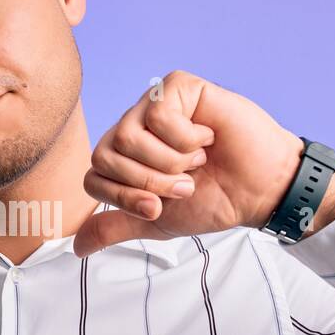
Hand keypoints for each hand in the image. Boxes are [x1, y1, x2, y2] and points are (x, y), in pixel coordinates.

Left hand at [74, 70, 305, 256]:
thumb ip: (115, 228)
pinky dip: (186, 138)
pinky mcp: (176, 86)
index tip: (159, 207)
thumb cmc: (213, 199)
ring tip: (196, 161)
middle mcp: (132, 126)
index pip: (94, 176)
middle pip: (105, 156)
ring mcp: (152, 104)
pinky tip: (207, 136)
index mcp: (123, 156)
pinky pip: (159, 115)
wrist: (258, 190)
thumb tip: (76, 249)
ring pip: (128, 137)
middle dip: (148, 182)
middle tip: (184, 184)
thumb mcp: (156, 222)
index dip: (124, 198)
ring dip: (169, 162)